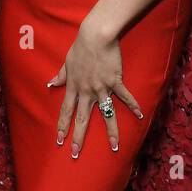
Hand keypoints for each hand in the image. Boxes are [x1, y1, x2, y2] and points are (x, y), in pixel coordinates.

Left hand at [48, 20, 141, 157]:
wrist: (96, 36)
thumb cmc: (80, 47)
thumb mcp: (67, 62)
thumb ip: (60, 76)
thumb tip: (51, 83)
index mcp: (74, 87)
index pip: (66, 111)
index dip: (63, 127)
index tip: (60, 141)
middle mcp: (86, 91)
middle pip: (82, 118)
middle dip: (79, 137)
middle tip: (76, 154)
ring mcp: (101, 88)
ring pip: (106, 114)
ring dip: (111, 132)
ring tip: (114, 147)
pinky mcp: (115, 81)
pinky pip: (125, 96)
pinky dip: (133, 106)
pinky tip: (140, 116)